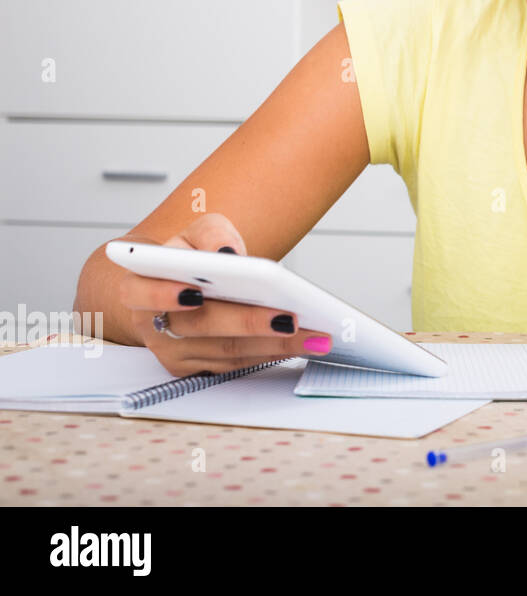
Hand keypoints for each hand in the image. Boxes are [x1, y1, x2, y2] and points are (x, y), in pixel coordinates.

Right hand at [120, 212, 331, 376]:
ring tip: (313, 335)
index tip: (195, 293)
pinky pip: (236, 365)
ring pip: (225, 352)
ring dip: (273, 345)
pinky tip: (301, 344)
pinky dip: (271, 353)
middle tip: (290, 318)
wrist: (173, 284)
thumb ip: (210, 234)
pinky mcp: (194, 368)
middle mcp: (151, 323)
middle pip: (200, 326)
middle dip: (248, 323)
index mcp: (139, 285)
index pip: (142, 293)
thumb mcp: (196, 232)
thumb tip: (230, 253)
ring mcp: (172, 350)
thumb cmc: (186, 256)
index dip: (164, 295)